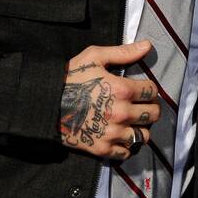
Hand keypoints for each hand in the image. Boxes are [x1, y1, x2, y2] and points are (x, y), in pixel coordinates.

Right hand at [59, 41, 160, 159]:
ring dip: (141, 128)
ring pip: (143, 136)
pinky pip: (126, 152)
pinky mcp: (102, 148)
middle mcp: (122, 113)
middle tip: (141, 106)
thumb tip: (148, 46)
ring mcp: (113, 133)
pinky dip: (126, 146)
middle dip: (150, 108)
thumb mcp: (94, 57)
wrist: (45, 104)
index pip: (152, 91)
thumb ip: (123, 52)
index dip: (150, 89)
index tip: (143, 90)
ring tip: (133, 123)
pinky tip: (121, 137)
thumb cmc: (70, 78)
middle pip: (153, 114)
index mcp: (123, 90)